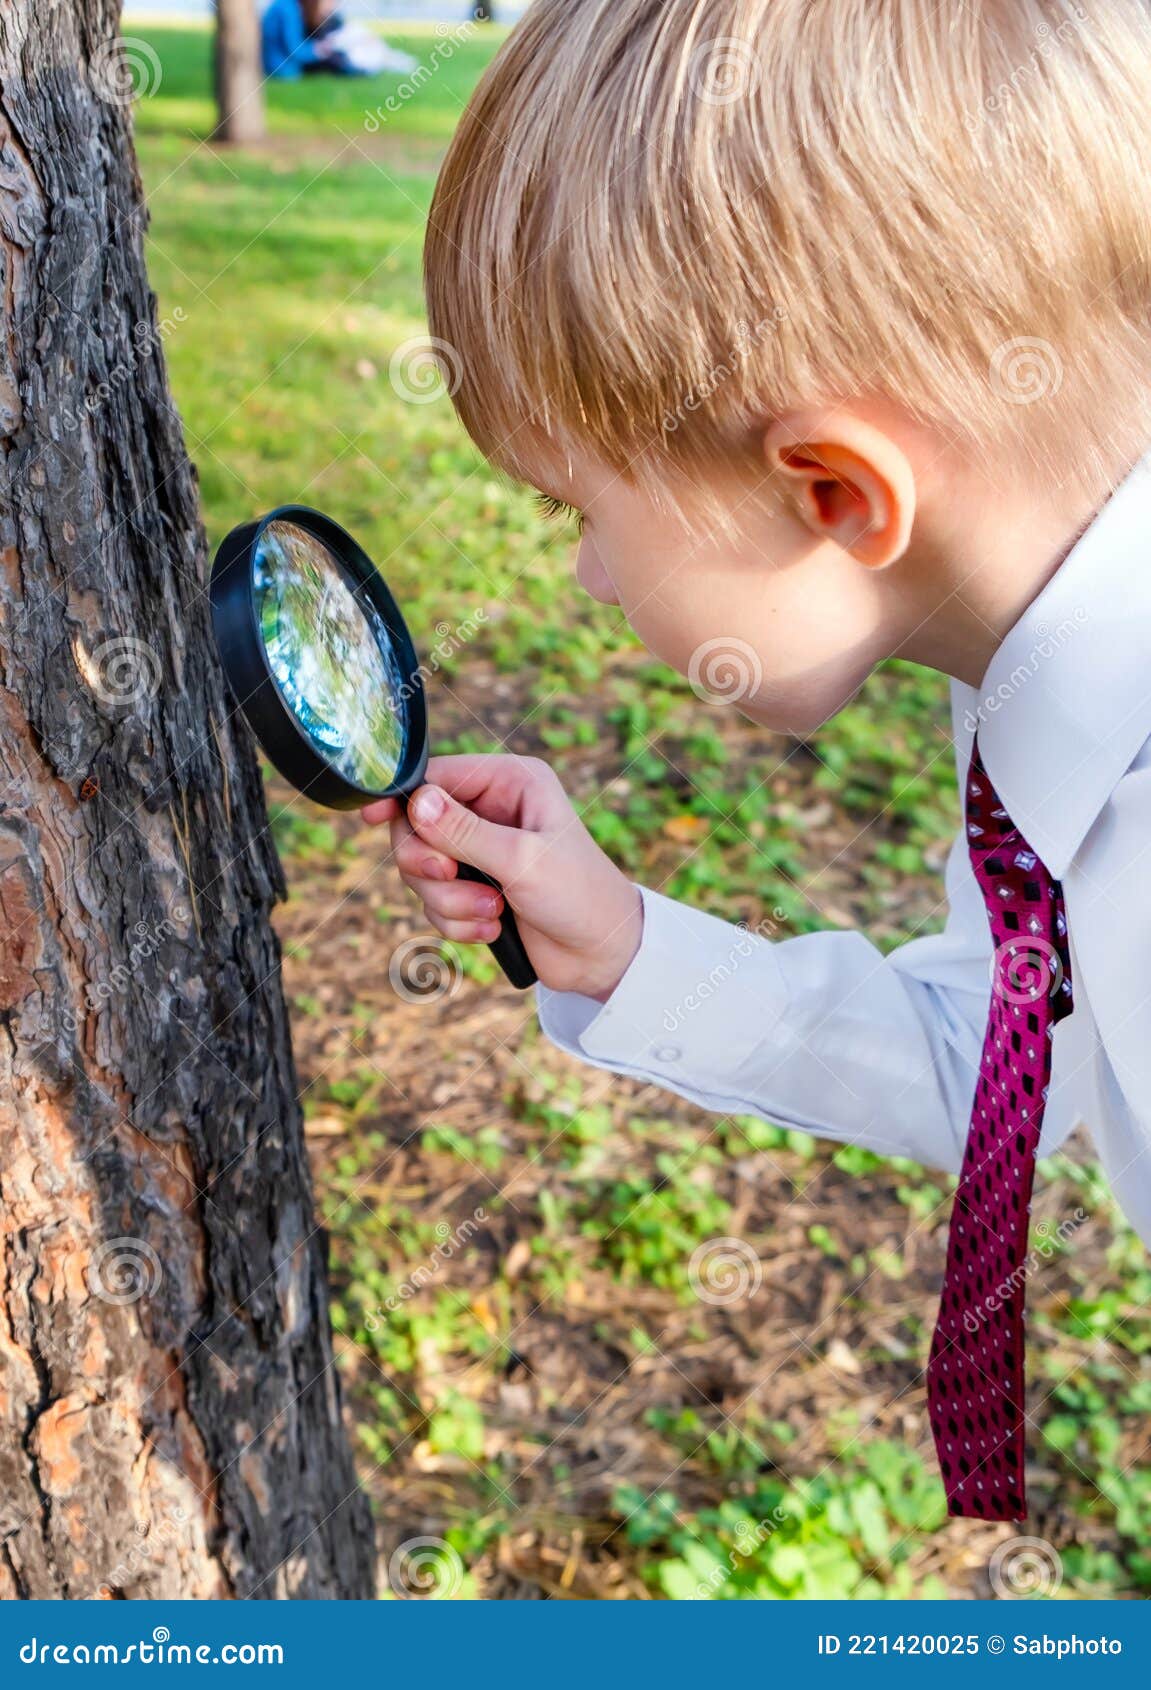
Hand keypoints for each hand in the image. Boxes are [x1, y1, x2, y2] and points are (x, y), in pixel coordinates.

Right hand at [362, 754, 643, 1000]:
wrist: (602, 956)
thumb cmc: (579, 896)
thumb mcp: (522, 860)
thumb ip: (464, 833)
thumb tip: (416, 802)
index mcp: (512, 782)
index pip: (437, 777)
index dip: (403, 798)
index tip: (374, 819)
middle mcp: (493, 810)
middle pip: (417, 826)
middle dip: (431, 864)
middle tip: (452, 878)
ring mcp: (482, 851)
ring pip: (422, 870)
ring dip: (450, 901)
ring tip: (492, 912)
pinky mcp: (475, 889)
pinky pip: (434, 903)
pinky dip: (458, 922)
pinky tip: (494, 928)